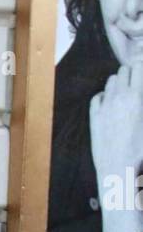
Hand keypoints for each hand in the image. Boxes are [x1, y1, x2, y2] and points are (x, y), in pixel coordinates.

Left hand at [90, 62, 142, 183]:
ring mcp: (104, 106)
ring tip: (125, 92)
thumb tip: (140, 96)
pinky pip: (97, 96)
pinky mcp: (94, 116)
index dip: (141, 64)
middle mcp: (119, 97)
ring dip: (118, 83)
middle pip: (123, 71)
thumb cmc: (140, 148)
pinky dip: (104, 95)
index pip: (138, 67)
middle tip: (136, 82)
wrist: (118, 167)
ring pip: (110, 81)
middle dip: (131, 73)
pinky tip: (110, 102)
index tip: (142, 68)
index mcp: (136, 97)